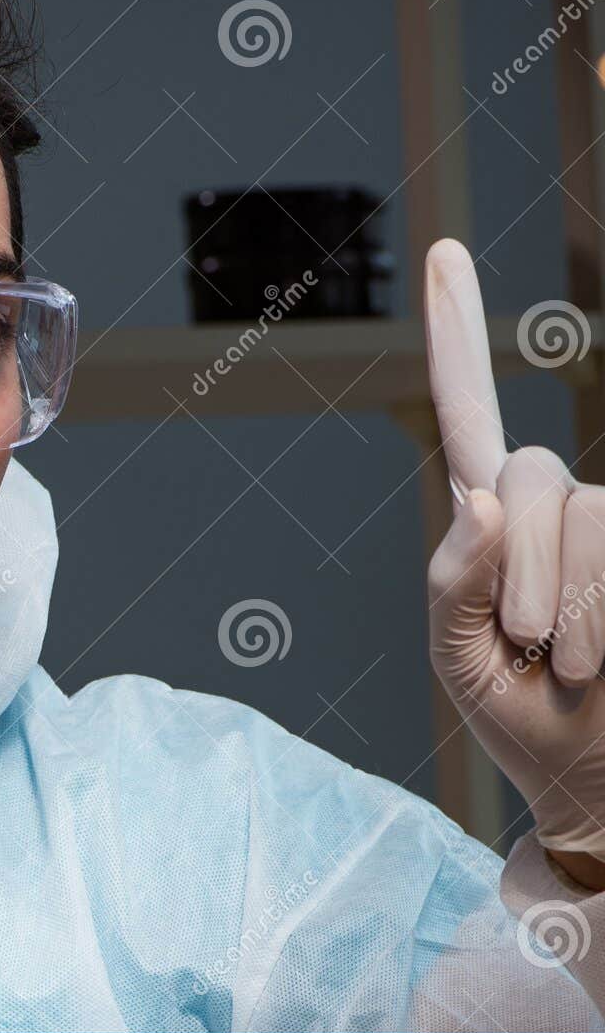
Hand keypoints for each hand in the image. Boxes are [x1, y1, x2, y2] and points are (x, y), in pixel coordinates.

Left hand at [425, 239, 604, 888]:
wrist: (596, 781)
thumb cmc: (520, 718)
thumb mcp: (459, 659)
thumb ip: (452, 581)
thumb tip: (482, 497)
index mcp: (493, 521)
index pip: (468, 411)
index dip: (460, 333)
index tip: (443, 251)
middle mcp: (561, 505)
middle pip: (532, 477)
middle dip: (520, 575)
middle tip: (527, 650)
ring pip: (595, 515)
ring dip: (573, 608)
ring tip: (574, 664)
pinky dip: (604, 610)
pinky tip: (601, 650)